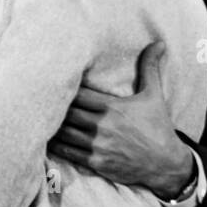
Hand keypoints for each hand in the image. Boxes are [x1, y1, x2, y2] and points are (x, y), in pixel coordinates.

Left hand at [48, 41, 194, 197]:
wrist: (168, 164)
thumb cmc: (158, 126)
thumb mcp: (154, 95)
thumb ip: (149, 67)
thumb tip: (158, 42)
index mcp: (111, 107)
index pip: (76, 94)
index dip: (63, 88)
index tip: (53, 83)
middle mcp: (102, 126)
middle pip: (66, 112)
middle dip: (55, 107)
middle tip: (40, 100)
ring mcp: (98, 145)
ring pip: (63, 132)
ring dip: (51, 125)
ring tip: (39, 118)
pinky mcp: (96, 162)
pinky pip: (68, 152)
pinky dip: (56, 145)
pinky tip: (46, 138)